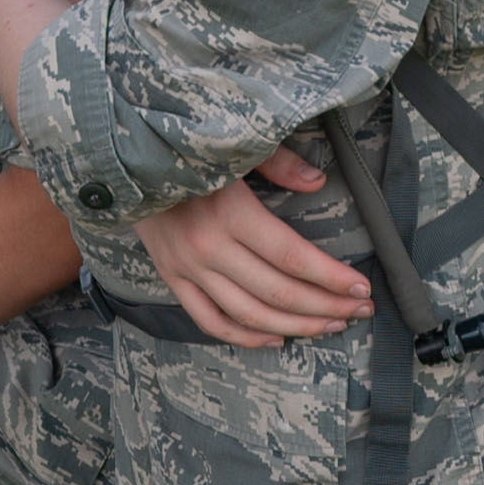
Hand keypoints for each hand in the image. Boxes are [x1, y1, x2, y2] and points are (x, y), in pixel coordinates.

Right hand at [141, 151, 369, 346]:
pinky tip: (278, 338)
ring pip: (250, 315)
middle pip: (278, 292)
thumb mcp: (234, 146)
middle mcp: (209, 248)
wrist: (122, 160)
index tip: (361, 286)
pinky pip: (211, 322)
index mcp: (230, 212)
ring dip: (296, 326)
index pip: (292, 257)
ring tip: (331, 325)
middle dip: (326, 305)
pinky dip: (246, 338)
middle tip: (359, 309)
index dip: (331, 277)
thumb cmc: (187, 147)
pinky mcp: (172, 279)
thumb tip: (317, 183)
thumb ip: (278, 163)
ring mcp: (188, 269)